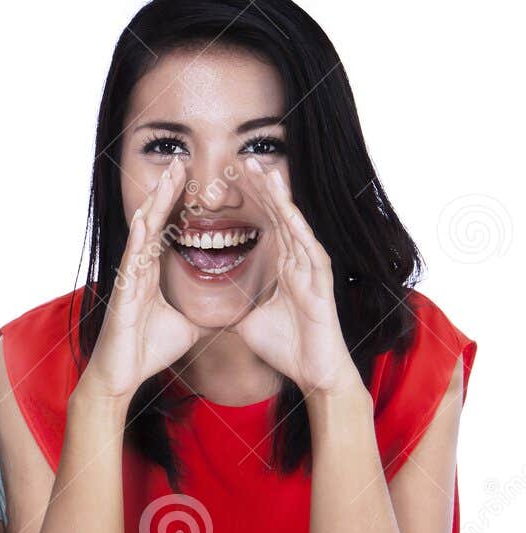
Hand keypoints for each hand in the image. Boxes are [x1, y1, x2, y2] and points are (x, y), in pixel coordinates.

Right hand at [82, 158, 205, 400]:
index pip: (167, 231)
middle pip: (155, 223)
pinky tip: (146, 217)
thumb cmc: (147, 351)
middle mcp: (138, 270)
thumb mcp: (187, 327)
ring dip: (155, 204)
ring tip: (166, 177)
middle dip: (167, 193)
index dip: (177, 205)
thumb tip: (222, 311)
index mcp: (151, 275)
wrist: (121, 376)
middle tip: (179, 163)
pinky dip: (140, 237)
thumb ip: (199, 312)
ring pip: (144, 233)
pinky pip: (133, 259)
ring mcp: (129, 279)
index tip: (189, 180)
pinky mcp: (123, 293)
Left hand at [232, 158, 358, 396]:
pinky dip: (298, 228)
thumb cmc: (286, 346)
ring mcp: (311, 269)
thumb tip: (212, 305)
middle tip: (242, 161)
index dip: (249, 201)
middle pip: (278, 215)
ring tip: (264, 171)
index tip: (229, 180)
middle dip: (261, 188)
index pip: (264, 224)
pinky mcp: (321, 282)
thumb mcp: (247, 320)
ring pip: (294, 224)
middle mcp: (298, 260)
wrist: (312, 371)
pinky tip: (288, 210)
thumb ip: (234, 305)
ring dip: (279, 198)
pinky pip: (308, 249)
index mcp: (283, 265)